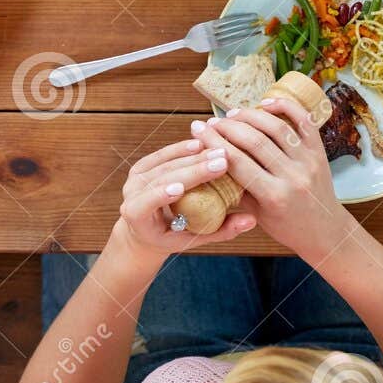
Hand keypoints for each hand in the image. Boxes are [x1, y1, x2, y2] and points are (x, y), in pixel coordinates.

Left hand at [110, 138, 255, 264]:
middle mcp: (131, 193)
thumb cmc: (171, 237)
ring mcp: (136, 177)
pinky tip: (202, 143)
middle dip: (192, 170)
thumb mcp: (192, 239)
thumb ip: (220, 230)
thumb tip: (251, 221)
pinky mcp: (144, 165)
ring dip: (194, 157)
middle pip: (161, 178)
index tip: (181, 187)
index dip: (160, 195)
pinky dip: (182, 148)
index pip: (145, 203)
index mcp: (135, 216)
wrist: (145, 227)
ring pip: (165, 163)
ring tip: (220, 153)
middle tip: (222, 162)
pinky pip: (164, 153)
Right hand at [195, 97, 354, 264]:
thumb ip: (236, 187)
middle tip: (211, 121)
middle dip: (227, 127)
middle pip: (254, 141)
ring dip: (250, 115)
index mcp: (274, 196)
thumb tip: (210, 157)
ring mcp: (309, 161)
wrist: (325, 231)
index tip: (197, 130)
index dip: (213, 142)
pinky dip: (285, 107)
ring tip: (232, 114)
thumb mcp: (256, 214)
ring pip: (276, 127)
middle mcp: (293, 176)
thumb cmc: (286, 226)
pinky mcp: (320, 151)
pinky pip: (304, 121)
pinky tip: (265, 103)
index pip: (237, 162)